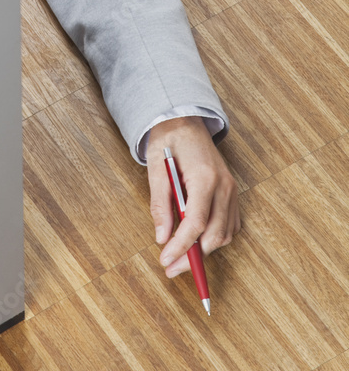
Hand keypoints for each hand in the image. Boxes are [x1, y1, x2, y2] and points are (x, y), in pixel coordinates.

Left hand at [146, 116, 239, 276]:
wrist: (186, 121)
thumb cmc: (169, 142)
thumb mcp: (156, 170)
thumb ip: (160, 205)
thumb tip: (161, 237)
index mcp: (205, 177)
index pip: (197, 222)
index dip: (181, 246)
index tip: (166, 260)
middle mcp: (224, 186)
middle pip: (215, 234)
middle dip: (193, 257)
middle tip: (170, 267)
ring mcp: (232, 190)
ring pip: (225, 234)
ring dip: (204, 250)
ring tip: (180, 257)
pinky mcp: (232, 193)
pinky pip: (230, 226)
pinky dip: (215, 238)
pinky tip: (197, 241)